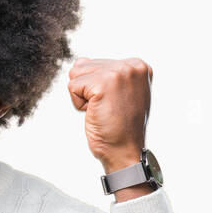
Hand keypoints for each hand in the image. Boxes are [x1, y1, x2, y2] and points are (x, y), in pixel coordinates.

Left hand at [67, 56, 152, 171]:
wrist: (125, 151)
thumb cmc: (120, 128)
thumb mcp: (118, 93)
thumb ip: (104, 74)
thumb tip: (80, 61)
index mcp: (138, 66)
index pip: (97, 63)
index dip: (97, 87)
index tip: (115, 103)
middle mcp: (132, 65)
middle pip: (84, 66)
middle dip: (89, 90)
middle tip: (108, 108)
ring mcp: (118, 73)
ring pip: (76, 74)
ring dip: (83, 96)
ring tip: (103, 110)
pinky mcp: (103, 84)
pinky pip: (72, 87)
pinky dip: (79, 104)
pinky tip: (97, 113)